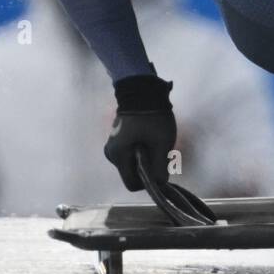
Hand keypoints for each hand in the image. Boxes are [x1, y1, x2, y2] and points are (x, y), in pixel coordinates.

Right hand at [105, 75, 176, 191]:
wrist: (141, 89)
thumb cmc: (152, 117)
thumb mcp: (161, 143)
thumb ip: (160, 167)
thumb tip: (160, 184)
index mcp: (118, 156)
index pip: (132, 184)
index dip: (148, 181)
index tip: (159, 167)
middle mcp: (112, 154)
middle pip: (133, 173)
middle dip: (149, 168)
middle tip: (160, 150)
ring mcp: (113, 146)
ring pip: (133, 163)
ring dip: (147, 158)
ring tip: (155, 141)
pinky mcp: (118, 139)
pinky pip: (131, 153)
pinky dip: (142, 150)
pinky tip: (150, 136)